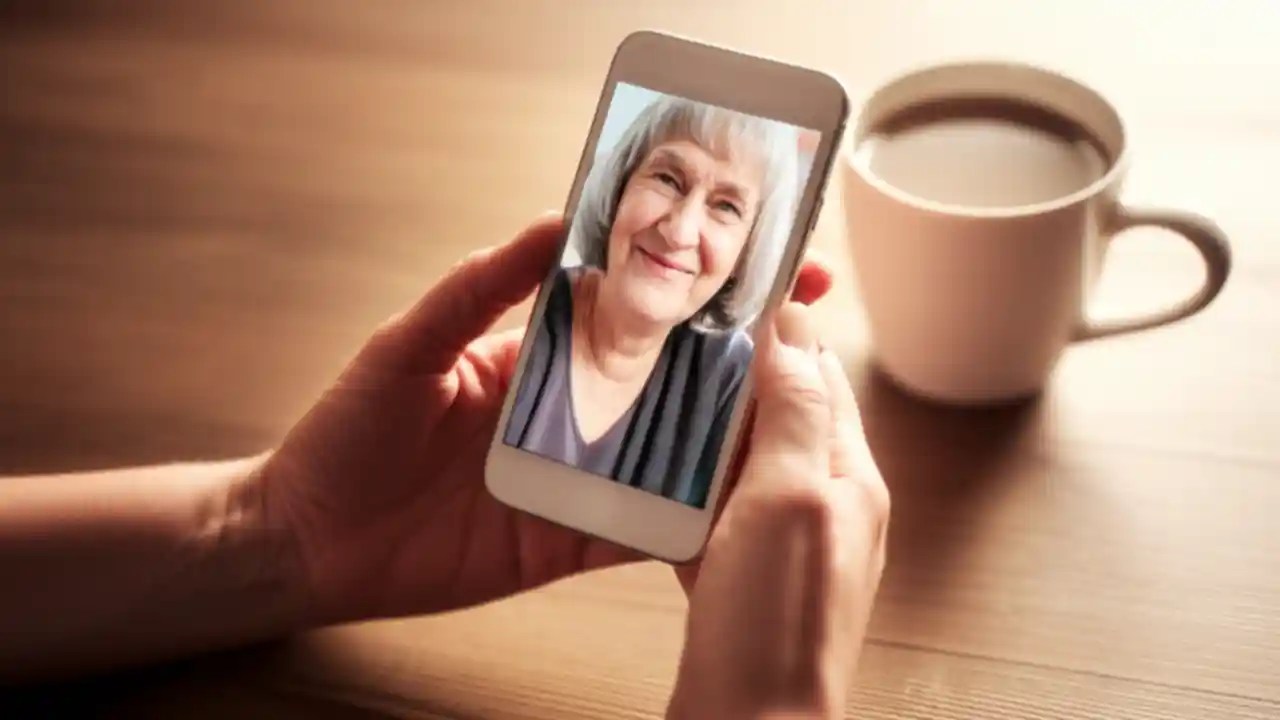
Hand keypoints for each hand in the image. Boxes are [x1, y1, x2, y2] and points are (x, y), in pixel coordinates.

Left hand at [259, 215, 832, 623]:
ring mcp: (576, 476)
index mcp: (539, 353)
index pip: (630, 308)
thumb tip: (553, 223)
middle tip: (807, 328)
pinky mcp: (569, 538)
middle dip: (736, 353)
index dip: (690, 281)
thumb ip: (480, 289)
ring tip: (796, 412)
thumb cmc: (347, 432)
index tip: (755, 254)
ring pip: (670, 452)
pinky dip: (688, 520)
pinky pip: (641, 527)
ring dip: (728, 435)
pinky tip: (736, 505)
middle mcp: (570, 411)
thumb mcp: (411, 344)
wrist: (309, 539)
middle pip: (668, 378)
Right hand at [667, 303, 890, 718]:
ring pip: (742, 459)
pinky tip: (651, 480)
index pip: (818, 374)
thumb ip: (795, 412)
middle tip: (676, 344)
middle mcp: (822, 503)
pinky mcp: (743, 575)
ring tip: (655, 400)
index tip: (726, 294)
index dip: (778, 329)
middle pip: (778, 413)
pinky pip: (716, 509)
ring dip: (704, 429)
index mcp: (847, 475)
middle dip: (733, 376)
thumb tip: (796, 327)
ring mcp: (782, 541)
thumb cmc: (776, 628)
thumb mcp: (790, 498)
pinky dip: (686, 485)